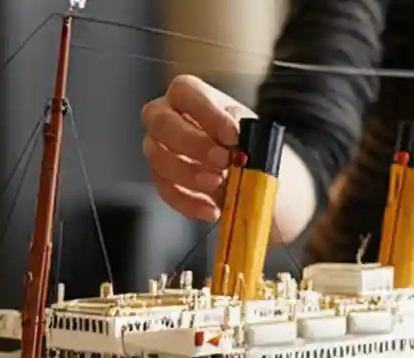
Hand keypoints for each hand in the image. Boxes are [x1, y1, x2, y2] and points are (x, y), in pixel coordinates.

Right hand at [141, 75, 251, 221]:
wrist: (254, 181)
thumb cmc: (252, 150)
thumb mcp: (256, 137)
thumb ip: (246, 137)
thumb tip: (237, 148)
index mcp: (193, 97)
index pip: (185, 91)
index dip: (206, 112)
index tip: (233, 135)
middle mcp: (168, 118)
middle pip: (162, 122)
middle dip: (193, 144)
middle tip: (224, 161)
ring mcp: (159, 148)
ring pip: (157, 157)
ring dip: (189, 174)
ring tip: (220, 184)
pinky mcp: (162, 179)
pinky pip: (165, 190)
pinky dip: (189, 202)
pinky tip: (213, 209)